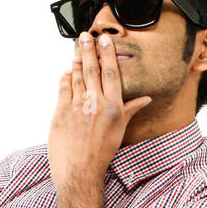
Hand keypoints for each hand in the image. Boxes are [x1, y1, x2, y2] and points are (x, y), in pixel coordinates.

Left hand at [48, 32, 151, 190]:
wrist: (80, 172)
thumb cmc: (101, 153)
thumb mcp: (120, 130)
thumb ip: (130, 110)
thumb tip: (145, 99)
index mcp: (113, 107)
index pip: (111, 74)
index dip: (107, 55)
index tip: (104, 42)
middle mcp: (96, 105)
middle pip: (92, 70)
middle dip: (89, 51)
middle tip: (86, 36)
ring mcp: (77, 108)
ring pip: (77, 77)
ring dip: (77, 62)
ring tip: (77, 51)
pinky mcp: (61, 113)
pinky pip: (63, 89)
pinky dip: (65, 78)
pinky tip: (67, 72)